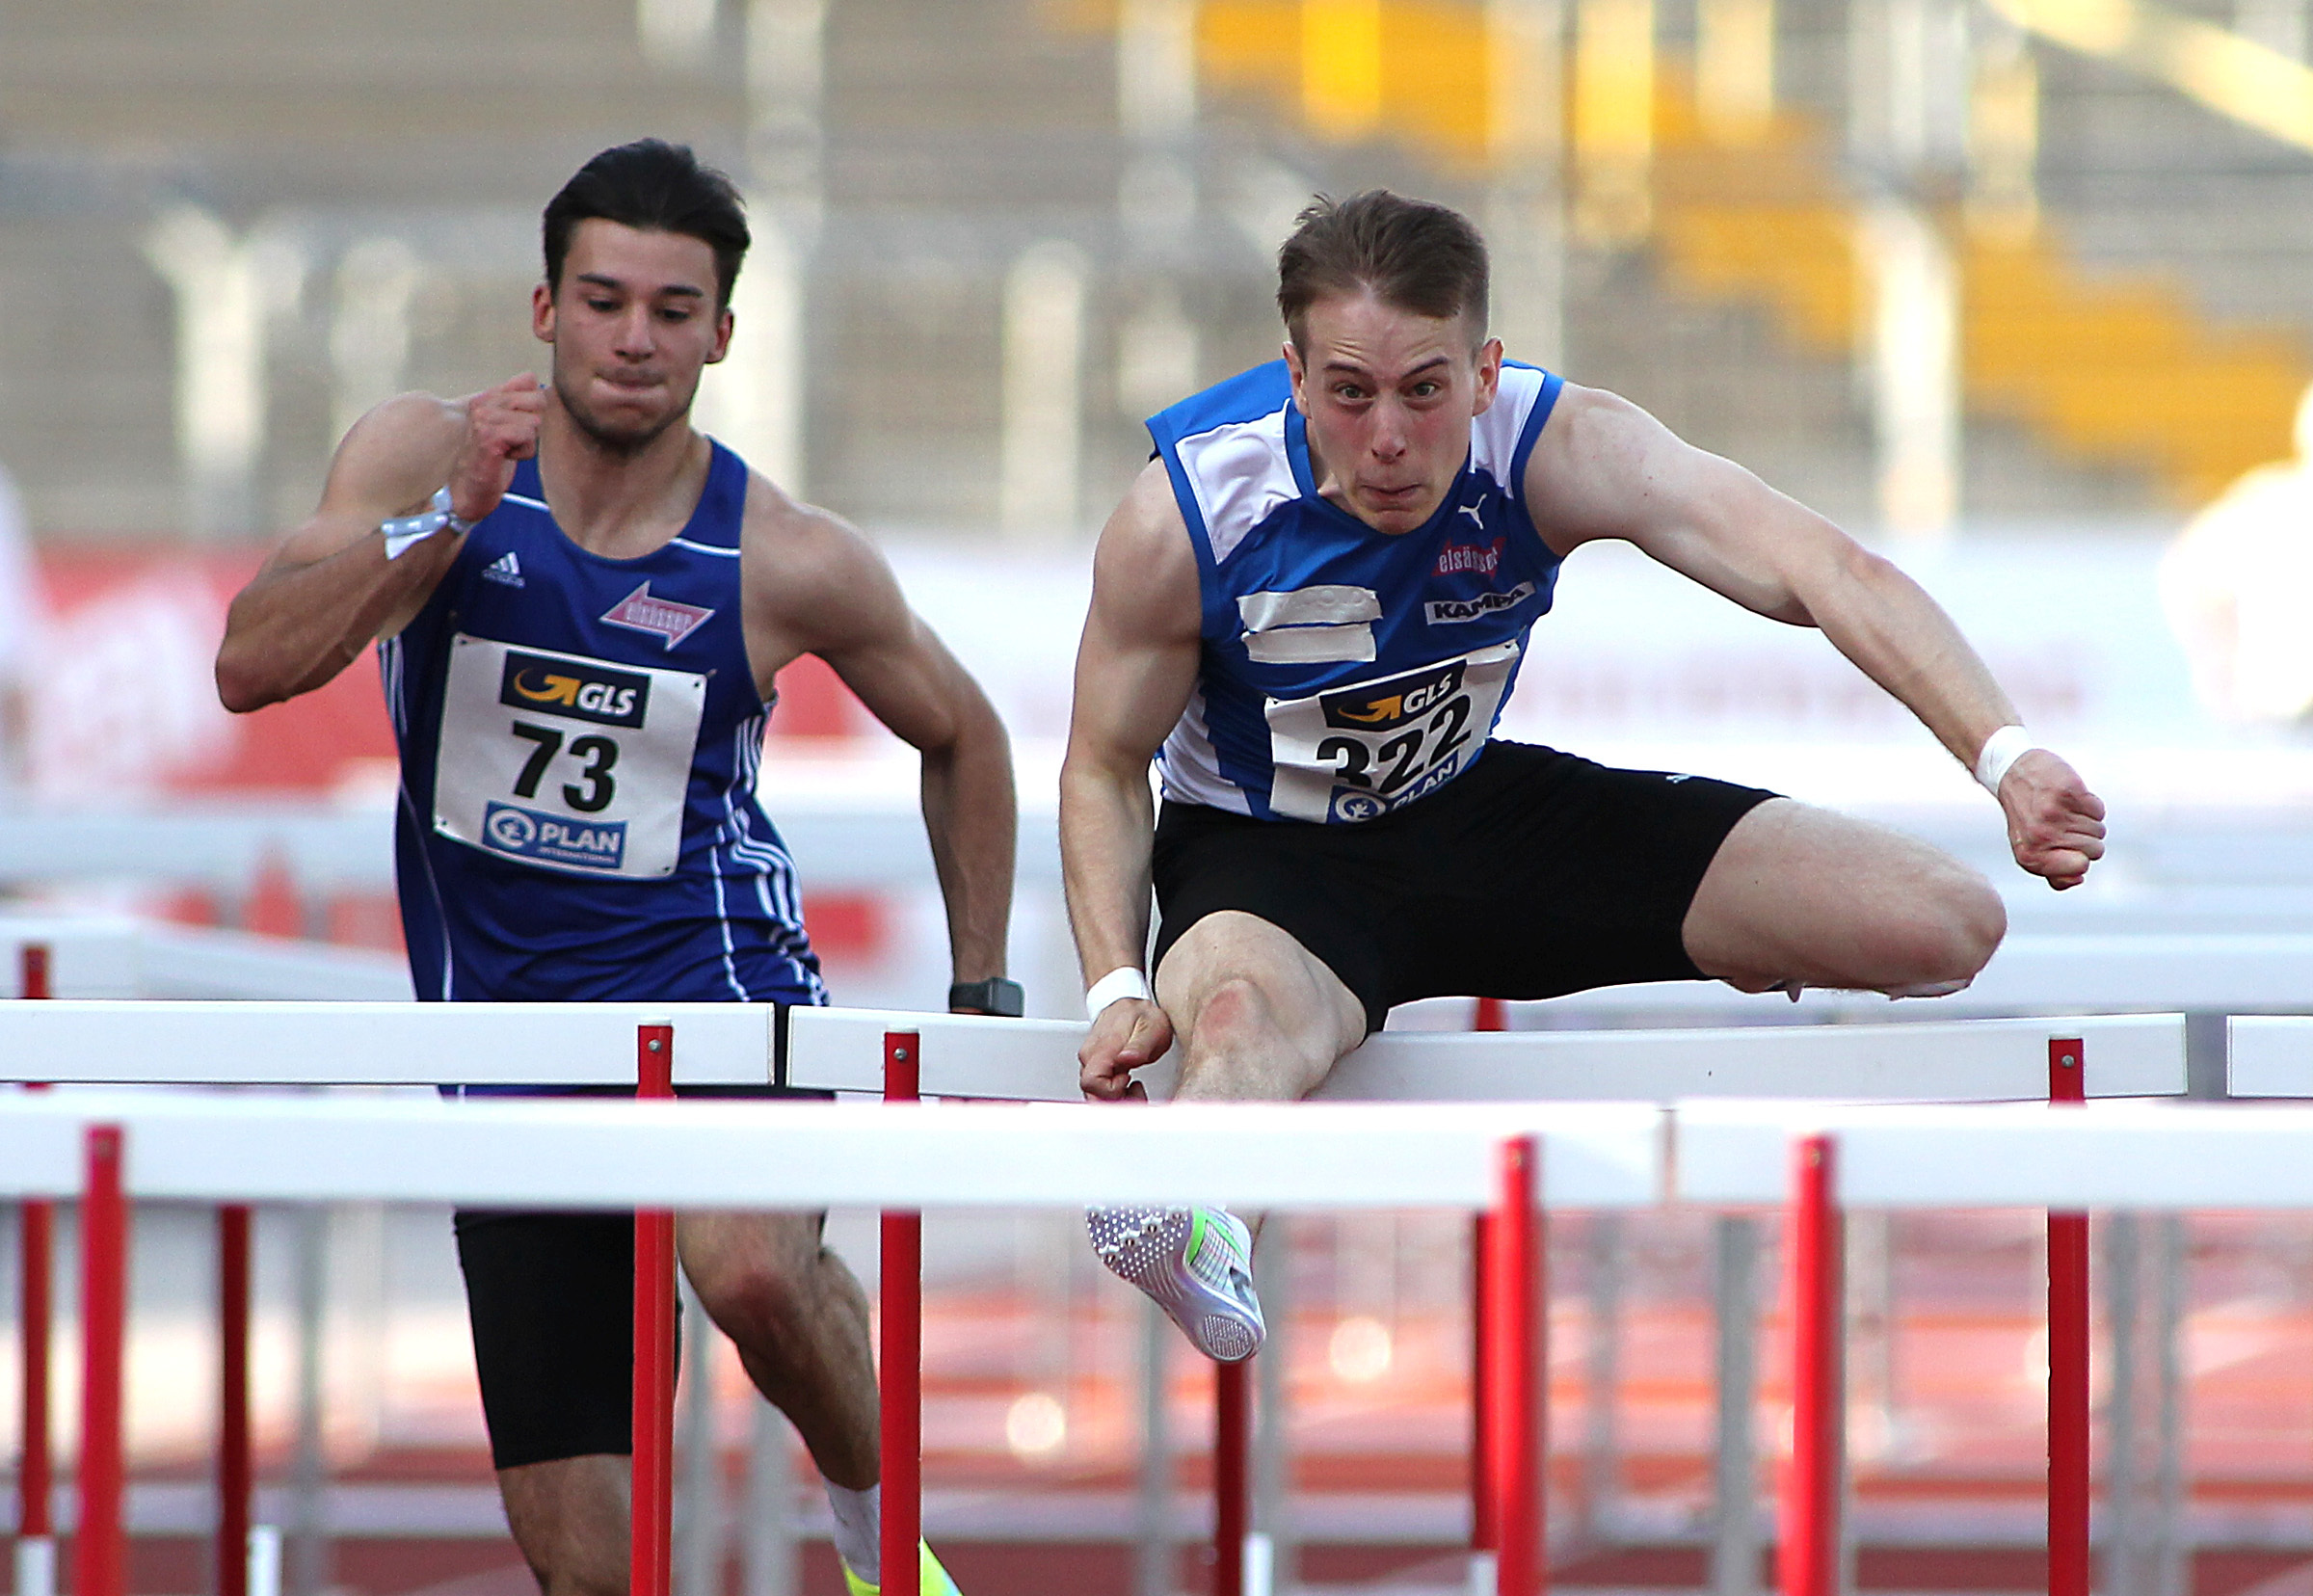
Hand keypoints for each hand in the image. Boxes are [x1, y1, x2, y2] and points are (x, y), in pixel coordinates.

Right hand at [447, 374, 546, 523]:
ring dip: (526, 443)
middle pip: (537, 400)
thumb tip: (531, 377)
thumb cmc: (492, 460)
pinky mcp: (488, 436)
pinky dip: (522, 452)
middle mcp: (482, 402)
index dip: (533, 409)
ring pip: (534, 422)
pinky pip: (527, 435)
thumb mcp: (508, 424)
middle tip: (510, 443)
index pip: (529, 382)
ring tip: (505, 452)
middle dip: (532, 427)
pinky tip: (503, 457)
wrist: (470, 490)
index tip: (514, 429)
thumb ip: (518, 399)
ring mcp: (483, 418)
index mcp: (488, 396)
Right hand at [1079, 997, 1172, 1101]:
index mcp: (1103, 1048)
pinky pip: (1097, 1089)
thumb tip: (1126, 1059)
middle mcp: (1090, 1056)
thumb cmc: (1141, 1015)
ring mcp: (1090, 1062)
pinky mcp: (1094, 1066)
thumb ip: (1139, 1046)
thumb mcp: (1151, 1028)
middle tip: (1136, 1089)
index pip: (1092, 1083)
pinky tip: (1127, 1086)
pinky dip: (1112, 1094)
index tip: (1130, 1079)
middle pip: (1090, 1093)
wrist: (1130, 1003)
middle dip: (1114, 1100)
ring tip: (1135, 1085)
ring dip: (1115, 1098)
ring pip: (1093, 1094)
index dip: (1112, 1090)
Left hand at [1999, 748, 2105, 889]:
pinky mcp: (2067, 793)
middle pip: (2096, 850)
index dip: (2080, 858)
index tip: (2066, 846)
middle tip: (2062, 824)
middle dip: (2085, 839)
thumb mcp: (2029, 848)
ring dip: (2087, 821)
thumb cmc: (2026, 815)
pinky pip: (2098, 810)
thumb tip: (2077, 879)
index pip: (2080, 869)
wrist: (2012, 772)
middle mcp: (2041, 837)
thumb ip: (2051, 870)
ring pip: (2099, 831)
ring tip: (2063, 810)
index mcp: (2031, 856)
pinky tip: (2069, 798)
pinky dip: (2089, 804)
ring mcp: (2054, 814)